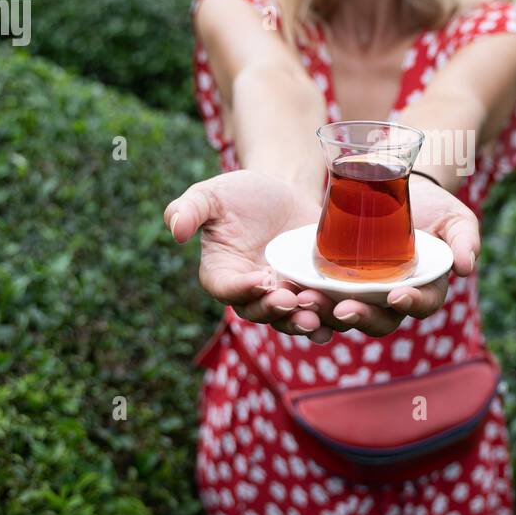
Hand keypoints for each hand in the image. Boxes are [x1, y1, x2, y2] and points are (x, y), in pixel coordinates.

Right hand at [164, 170, 335, 342]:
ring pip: (291, 320)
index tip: (259, 280)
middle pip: (260, 312)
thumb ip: (189, 209)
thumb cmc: (241, 195)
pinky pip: (320, 315)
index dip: (241, 289)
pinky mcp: (311, 292)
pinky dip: (330, 319)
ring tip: (316, 314)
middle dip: (276, 310)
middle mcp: (251, 294)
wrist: (284, 193)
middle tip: (291, 299)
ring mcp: (283, 296)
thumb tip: (174, 229)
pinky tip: (341, 315)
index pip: (226, 290)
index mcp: (222, 274)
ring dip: (304, 321)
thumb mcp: (211, 194)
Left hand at [292, 174, 480, 337]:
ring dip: (325, 312)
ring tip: (307, 301)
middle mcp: (390, 298)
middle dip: (360, 317)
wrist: (397, 186)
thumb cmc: (434, 206)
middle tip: (343, 308)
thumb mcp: (455, 217)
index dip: (410, 304)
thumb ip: (465, 240)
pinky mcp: (336, 279)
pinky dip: (304, 294)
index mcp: (423, 290)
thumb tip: (466, 267)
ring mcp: (361, 292)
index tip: (396, 296)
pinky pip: (320, 294)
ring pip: (343, 311)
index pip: (421, 305)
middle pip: (377, 319)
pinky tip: (290, 288)